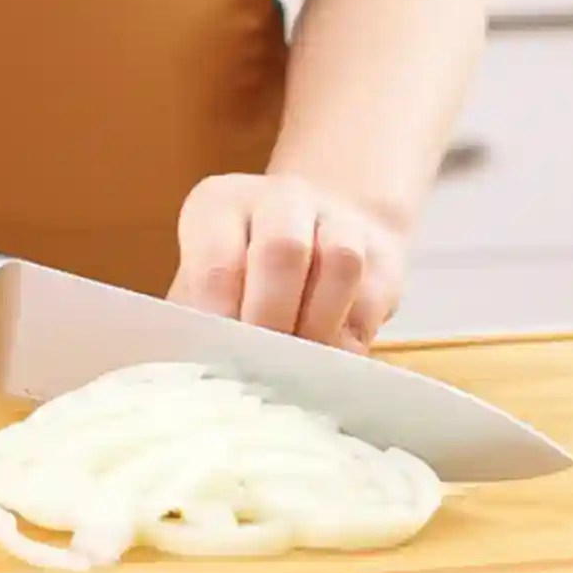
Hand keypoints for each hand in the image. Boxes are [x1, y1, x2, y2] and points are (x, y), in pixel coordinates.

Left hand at [167, 174, 407, 353]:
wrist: (315, 233)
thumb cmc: (241, 277)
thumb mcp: (203, 285)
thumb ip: (196, 322)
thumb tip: (192, 374)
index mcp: (221, 204)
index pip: (217, 259)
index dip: (220, 316)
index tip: (221, 358)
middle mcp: (280, 198)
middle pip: (283, 251)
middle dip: (272, 319)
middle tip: (262, 366)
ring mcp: (336, 217)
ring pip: (341, 262)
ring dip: (318, 326)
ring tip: (298, 367)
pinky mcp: (379, 249)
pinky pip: (372, 295)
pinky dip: (350, 339)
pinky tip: (328, 363)